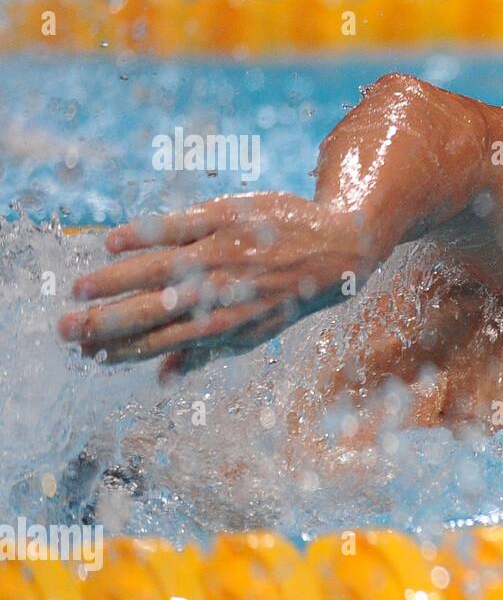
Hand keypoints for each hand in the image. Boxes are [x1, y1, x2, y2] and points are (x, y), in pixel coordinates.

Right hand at [58, 193, 374, 379]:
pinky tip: (112, 243)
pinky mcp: (226, 218)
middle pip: (154, 310)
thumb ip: (205, 352)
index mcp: (225, 324)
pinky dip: (144, 234)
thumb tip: (162, 382)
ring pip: (158, 269)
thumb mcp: (254, 330)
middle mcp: (222, 291)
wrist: (338, 247)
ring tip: (80, 289)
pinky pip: (178, 225)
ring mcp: (223, 253)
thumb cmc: (288, 293)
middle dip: (107, 322)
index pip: (163, 342)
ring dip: (115, 281)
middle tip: (66, 330)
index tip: (88, 354)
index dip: (124, 349)